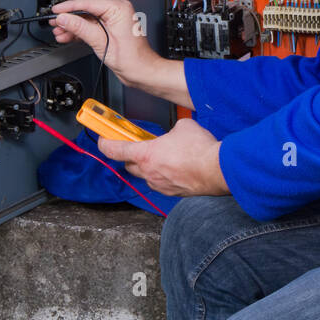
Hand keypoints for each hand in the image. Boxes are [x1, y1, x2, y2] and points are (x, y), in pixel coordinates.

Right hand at [49, 0, 158, 87]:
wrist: (141, 72)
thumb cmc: (132, 58)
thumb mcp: (101, 41)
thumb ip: (80, 28)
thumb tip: (65, 18)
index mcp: (119, 9)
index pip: (89, 3)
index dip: (70, 7)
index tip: (57, 10)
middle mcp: (117, 12)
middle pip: (87, 11)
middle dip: (69, 19)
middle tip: (55, 22)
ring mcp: (114, 21)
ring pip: (87, 20)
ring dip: (72, 27)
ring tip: (59, 32)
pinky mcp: (111, 30)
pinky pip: (92, 27)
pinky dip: (80, 33)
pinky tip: (68, 36)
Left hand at [96, 118, 227, 197]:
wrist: (217, 170)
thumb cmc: (200, 150)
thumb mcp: (183, 126)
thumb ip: (171, 129)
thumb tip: (174, 133)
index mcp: (146, 154)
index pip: (116, 150)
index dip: (105, 144)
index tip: (102, 140)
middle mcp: (149, 172)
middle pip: (129, 165)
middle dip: (131, 156)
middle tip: (139, 146)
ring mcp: (160, 185)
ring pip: (146, 175)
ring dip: (150, 166)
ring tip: (164, 156)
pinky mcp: (172, 192)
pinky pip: (161, 183)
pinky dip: (164, 175)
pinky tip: (177, 167)